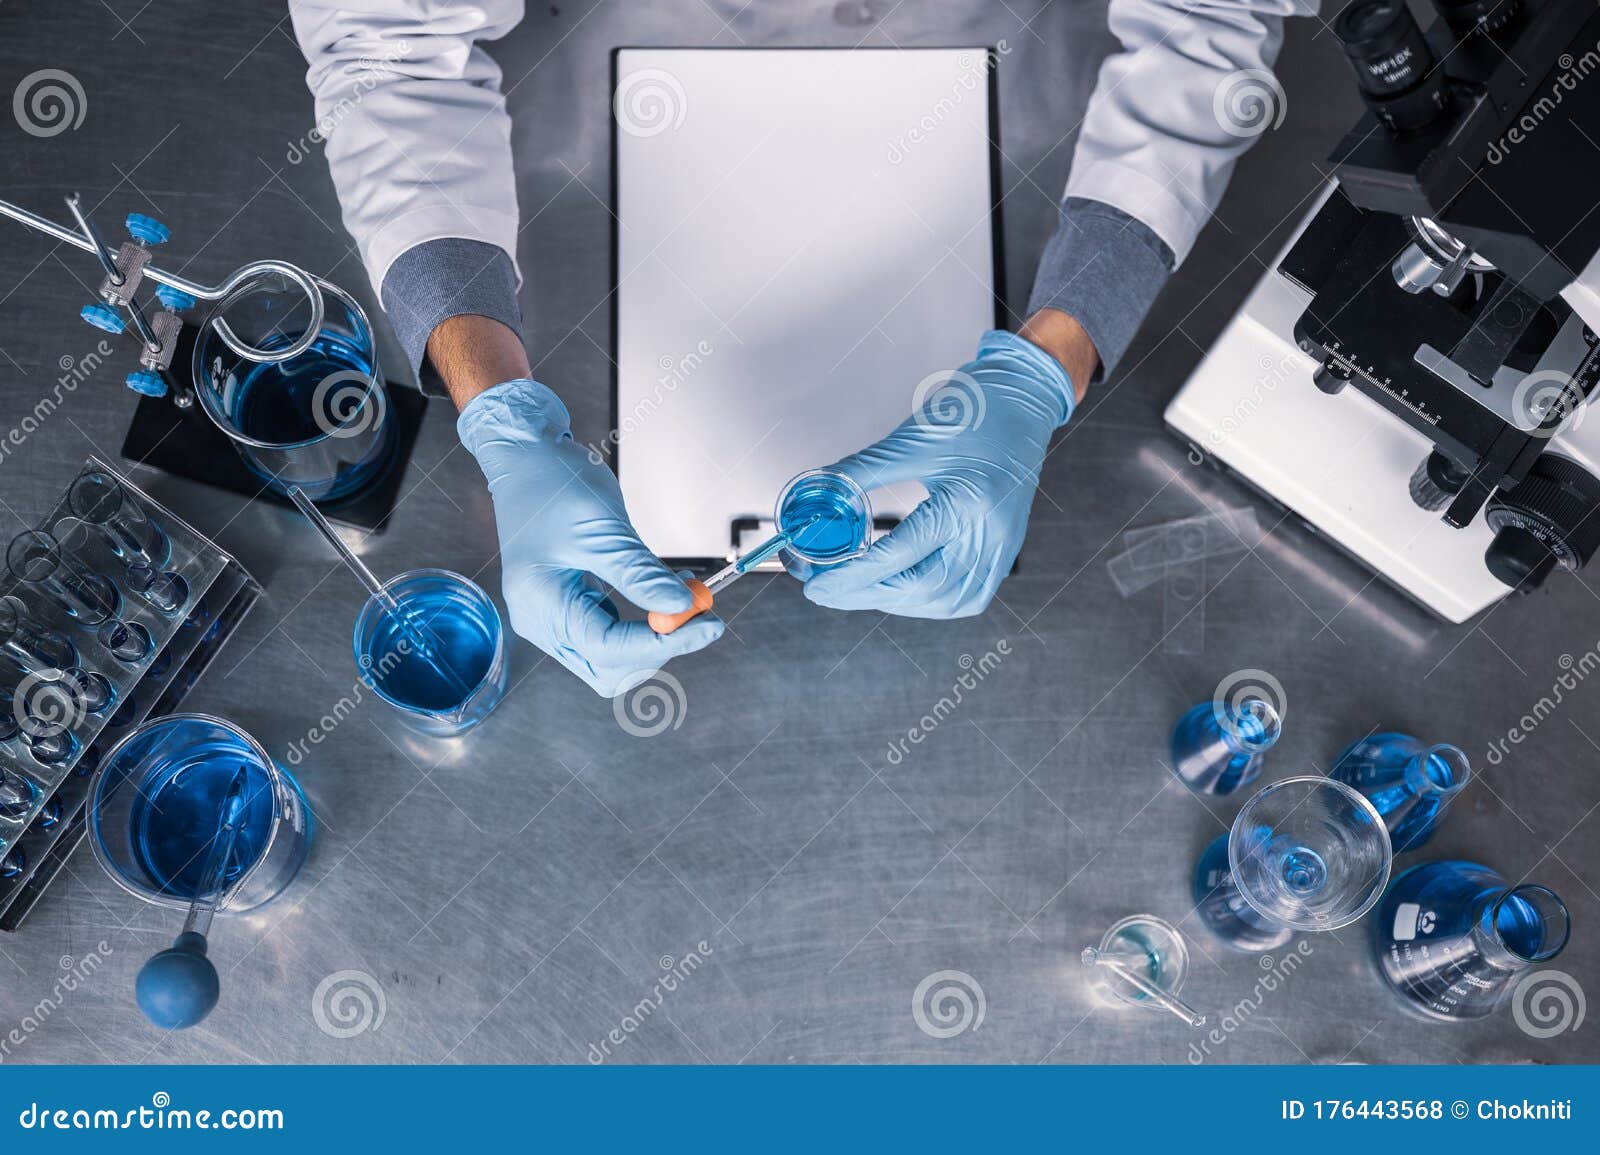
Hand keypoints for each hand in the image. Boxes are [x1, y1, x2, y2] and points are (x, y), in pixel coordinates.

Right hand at [457, 379, 722, 695]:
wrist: (526, 456)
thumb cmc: (550, 483)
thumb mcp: (603, 529)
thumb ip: (641, 574)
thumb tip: (681, 608)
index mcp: (540, 604)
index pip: (609, 649)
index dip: (664, 643)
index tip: (706, 624)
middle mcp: (540, 620)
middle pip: (609, 668)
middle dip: (656, 648)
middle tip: (694, 615)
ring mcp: (551, 616)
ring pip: (610, 657)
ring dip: (651, 636)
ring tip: (682, 598)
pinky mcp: (566, 605)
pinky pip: (608, 631)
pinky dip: (641, 621)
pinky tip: (660, 590)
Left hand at [803, 323, 1087, 618]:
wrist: (1023, 399)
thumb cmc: (978, 411)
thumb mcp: (909, 440)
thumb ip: (859, 474)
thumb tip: (819, 495)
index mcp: (968, 504)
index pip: (900, 558)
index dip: (852, 577)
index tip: (817, 585)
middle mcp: (990, 535)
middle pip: (921, 590)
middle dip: (865, 594)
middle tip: (825, 587)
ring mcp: (1001, 548)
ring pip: (943, 602)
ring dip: (895, 601)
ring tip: (857, 586)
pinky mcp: (1002, 552)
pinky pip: (962, 595)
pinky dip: (926, 598)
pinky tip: (899, 586)